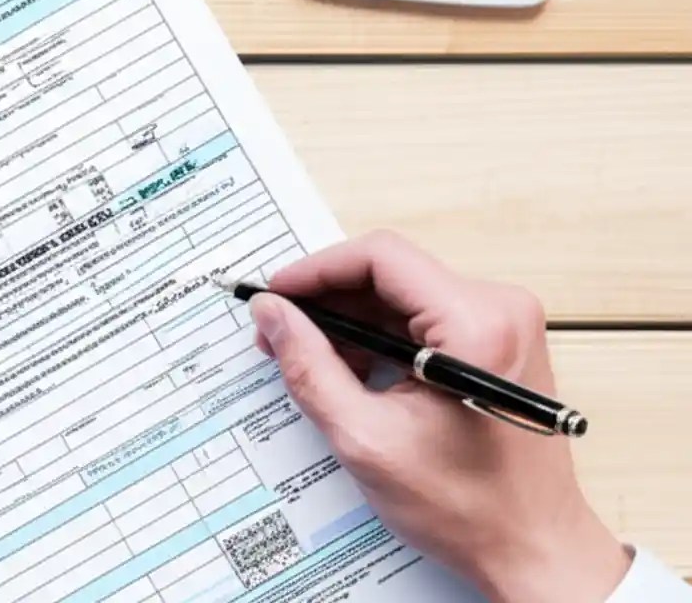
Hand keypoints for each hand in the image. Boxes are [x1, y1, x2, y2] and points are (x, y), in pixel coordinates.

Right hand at [250, 231, 630, 602]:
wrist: (533, 548)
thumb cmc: (469, 507)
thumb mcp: (366, 438)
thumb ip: (309, 367)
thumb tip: (273, 315)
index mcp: (477, 325)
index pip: (381, 258)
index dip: (316, 271)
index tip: (276, 294)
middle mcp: (500, 310)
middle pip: (391, 274)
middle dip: (327, 300)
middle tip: (278, 332)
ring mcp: (503, 325)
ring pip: (402, 296)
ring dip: (350, 321)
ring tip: (308, 359)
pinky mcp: (497, 343)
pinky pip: (423, 319)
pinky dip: (380, 338)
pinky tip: (348, 370)